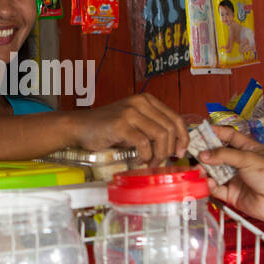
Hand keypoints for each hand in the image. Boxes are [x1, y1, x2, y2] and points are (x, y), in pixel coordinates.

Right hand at [68, 94, 188, 164]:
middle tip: (161, 162)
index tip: (180, 152)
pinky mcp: (121, 124)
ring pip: (159, 136)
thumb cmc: (108, 128)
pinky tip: (138, 160)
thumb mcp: (135, 123)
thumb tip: (175, 147)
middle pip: (170, 129)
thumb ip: (153, 128)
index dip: (183, 138)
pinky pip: (143, 143)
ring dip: (158, 155)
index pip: (176, 118)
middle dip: (169, 150)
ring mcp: (130, 112)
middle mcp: (141, 102)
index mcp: (147, 100)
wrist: (80, 127)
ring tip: (150, 163)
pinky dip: (145, 156)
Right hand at [198, 125, 263, 223]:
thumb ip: (224, 155)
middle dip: (206, 153)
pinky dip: (209, 185)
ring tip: (199, 169)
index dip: (216, 132)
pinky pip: (215, 187)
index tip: (202, 131)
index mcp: (248, 149)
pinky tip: (209, 182)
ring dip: (205, 170)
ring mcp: (235, 177)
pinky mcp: (230, 193)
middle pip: (218, 154)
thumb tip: (205, 154)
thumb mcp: (248, 159)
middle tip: (195, 152)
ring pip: (214, 171)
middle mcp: (240, 162)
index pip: (229, 136)